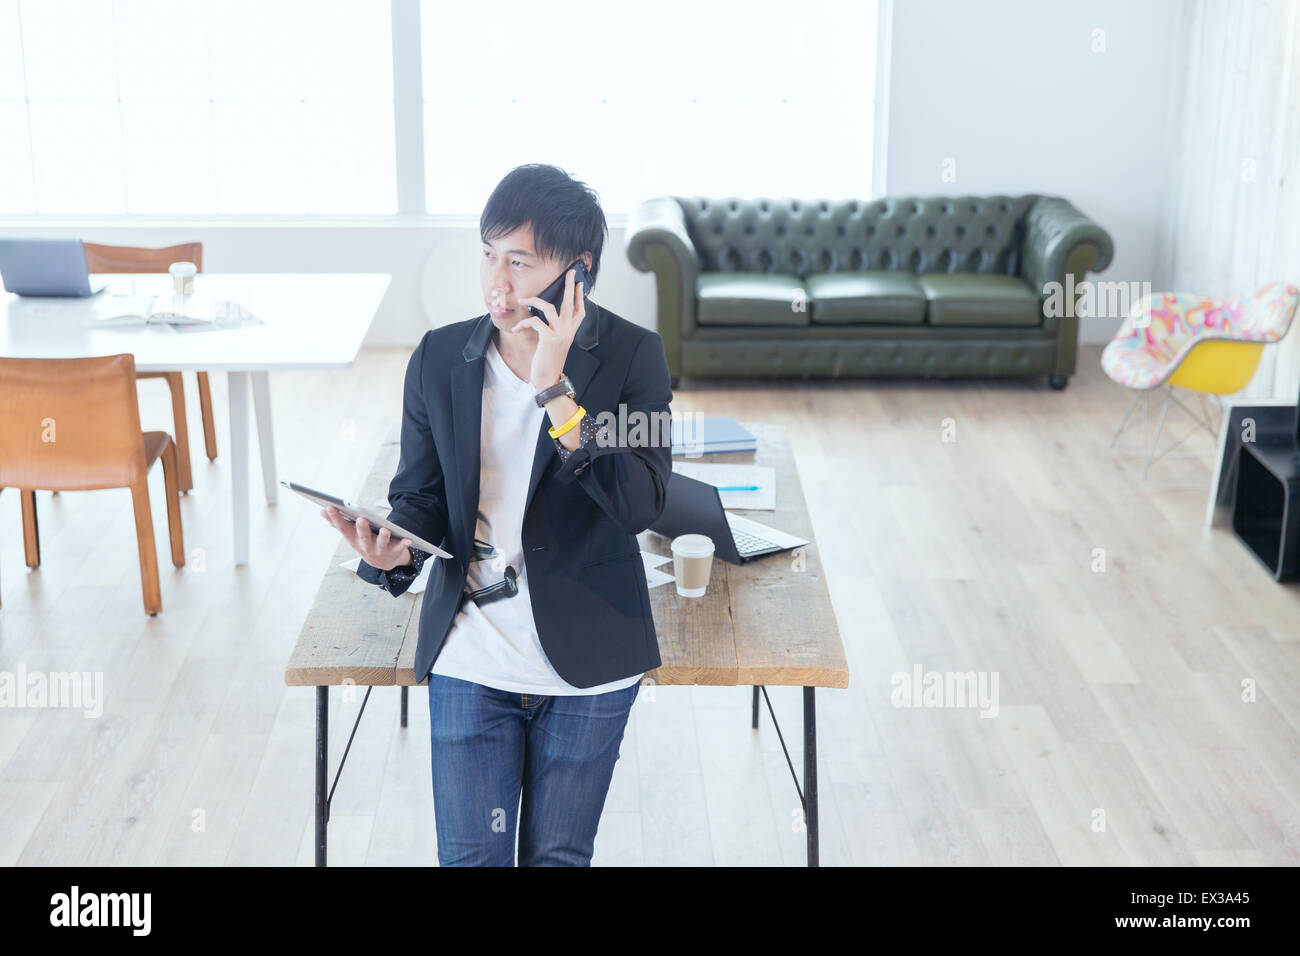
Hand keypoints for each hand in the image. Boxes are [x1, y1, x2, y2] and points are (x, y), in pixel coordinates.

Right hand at [321, 505, 413, 570]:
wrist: (383, 562)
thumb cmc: (365, 542)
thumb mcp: (351, 535)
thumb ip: (338, 523)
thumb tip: (322, 511)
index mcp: (354, 539)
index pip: (343, 528)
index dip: (336, 518)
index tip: (330, 506)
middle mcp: (366, 545)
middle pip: (363, 536)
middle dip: (362, 528)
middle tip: (361, 519)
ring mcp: (380, 549)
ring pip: (381, 543)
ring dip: (383, 537)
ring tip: (385, 530)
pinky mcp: (394, 550)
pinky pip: (400, 547)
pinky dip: (404, 544)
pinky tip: (408, 539)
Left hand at [514, 268, 584, 390]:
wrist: (548, 379)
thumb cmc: (549, 361)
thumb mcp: (555, 344)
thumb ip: (555, 330)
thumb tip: (544, 317)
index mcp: (571, 331)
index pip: (579, 310)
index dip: (579, 296)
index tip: (579, 283)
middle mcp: (568, 330)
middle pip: (570, 303)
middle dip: (570, 285)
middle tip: (571, 272)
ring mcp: (560, 333)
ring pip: (550, 307)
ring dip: (533, 301)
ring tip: (522, 300)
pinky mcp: (549, 338)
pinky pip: (535, 321)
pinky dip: (523, 323)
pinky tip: (515, 329)